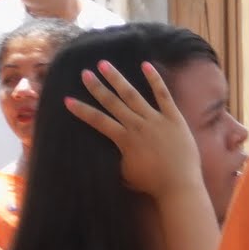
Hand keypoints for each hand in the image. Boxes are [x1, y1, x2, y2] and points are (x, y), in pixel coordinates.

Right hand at [66, 59, 203, 199]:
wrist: (180, 185)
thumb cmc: (152, 183)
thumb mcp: (126, 173)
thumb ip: (117, 158)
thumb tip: (108, 149)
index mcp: (124, 140)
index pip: (98, 121)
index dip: (82, 110)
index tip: (68, 100)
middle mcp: (137, 125)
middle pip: (112, 102)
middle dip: (97, 87)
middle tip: (85, 73)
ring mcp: (155, 119)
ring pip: (132, 94)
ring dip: (117, 79)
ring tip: (104, 64)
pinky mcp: (173, 117)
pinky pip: (163, 95)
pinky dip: (154, 80)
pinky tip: (145, 65)